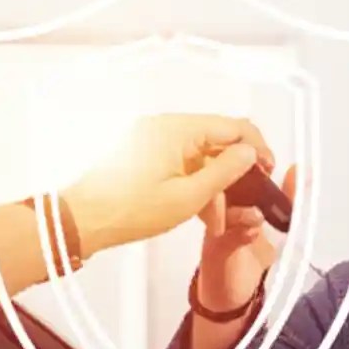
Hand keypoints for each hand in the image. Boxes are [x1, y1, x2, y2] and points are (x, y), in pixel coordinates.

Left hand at [62, 114, 274, 255]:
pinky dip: (192, 185)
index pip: (232, 126)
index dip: (256, 149)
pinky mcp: (142, 156)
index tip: (268, 171)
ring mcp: (151, 140)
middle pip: (215, 142)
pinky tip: (199, 213)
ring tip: (217, 221)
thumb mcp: (187, 197)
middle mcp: (165, 127)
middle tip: (245, 202)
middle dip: (233, 174)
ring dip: (212, 186)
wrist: (80, 221)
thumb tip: (249, 154)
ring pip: (198, 157)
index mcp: (177, 129)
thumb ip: (224, 173)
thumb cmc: (128, 210)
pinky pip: (179, 164)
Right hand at [195, 164, 297, 312]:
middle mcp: (221, 207)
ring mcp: (215, 228)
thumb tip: (302, 169)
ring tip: (257, 216)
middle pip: (223, 180)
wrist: (231, 296)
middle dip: (242, 174)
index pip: (236, 166)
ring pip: (218, 206)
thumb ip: (289, 199)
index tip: (269, 161)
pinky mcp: (214, 250)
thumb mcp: (277, 224)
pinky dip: (238, 232)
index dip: (249, 157)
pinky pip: (221, 237)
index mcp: (234, 195)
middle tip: (263, 174)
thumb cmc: (250, 255)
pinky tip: (252, 232)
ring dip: (240, 207)